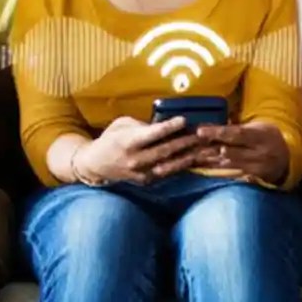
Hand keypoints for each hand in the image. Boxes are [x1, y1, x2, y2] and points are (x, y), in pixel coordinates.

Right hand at [74, 116, 205, 184]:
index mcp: (128, 141)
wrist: (96, 164)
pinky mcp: (146, 181)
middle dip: (186, 142)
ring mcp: (141, 172)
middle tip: (203, 134)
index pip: (152, 133)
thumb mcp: (122, 124)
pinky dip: (182, 167)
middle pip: (165, 150)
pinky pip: (167, 173)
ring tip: (206, 149)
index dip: (169, 127)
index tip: (184, 120)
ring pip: (170, 165)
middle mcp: (135, 159)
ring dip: (189, 156)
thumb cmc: (111, 139)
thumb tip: (164, 126)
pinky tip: (195, 160)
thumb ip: (142, 125)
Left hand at [190, 123, 290, 183]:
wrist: (286, 158)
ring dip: (207, 162)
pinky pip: (230, 175)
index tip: (200, 131)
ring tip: (189, 158)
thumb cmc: (266, 136)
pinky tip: (200, 168)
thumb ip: (236, 127)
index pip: (237, 134)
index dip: (218, 132)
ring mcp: (256, 168)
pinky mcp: (252, 178)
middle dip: (207, 150)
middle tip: (189, 147)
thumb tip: (209, 125)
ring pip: (228, 165)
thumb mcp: (256, 127)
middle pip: (230, 152)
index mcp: (261, 135)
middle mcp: (259, 153)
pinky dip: (215, 171)